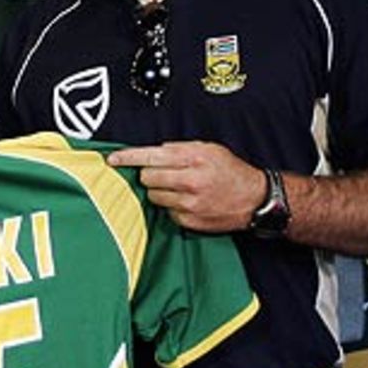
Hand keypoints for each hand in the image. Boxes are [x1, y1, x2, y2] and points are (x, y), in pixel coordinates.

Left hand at [106, 140, 264, 232]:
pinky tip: (188, 202)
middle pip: (147, 177)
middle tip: (163, 174)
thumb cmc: (231, 171)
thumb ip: (180, 148)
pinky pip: (166, 211)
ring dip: (160, 191)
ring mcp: (189, 202)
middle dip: (150, 174)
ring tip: (180, 188)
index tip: (112, 159)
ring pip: (153, 195)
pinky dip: (172, 206)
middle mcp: (190, 180)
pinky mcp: (189, 219)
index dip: (128, 157)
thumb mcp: (209, 149)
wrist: (255, 199)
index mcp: (193, 158)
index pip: (150, 156)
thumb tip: (152, 152)